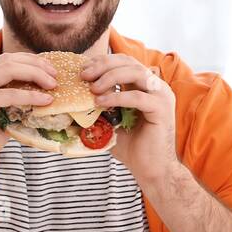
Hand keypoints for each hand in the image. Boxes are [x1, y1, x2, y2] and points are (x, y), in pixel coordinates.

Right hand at [0, 52, 56, 173]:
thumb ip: (13, 108)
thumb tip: (39, 107)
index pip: (3, 61)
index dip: (27, 61)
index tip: (47, 68)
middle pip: (8, 59)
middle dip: (35, 63)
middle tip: (55, 74)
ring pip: (9, 68)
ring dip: (35, 73)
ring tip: (53, 83)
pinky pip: (11, 94)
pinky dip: (31, 95)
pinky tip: (46, 101)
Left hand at [79, 54, 178, 185]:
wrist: (150, 169)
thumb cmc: (131, 147)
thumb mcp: (108, 122)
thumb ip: (96, 109)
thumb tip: (69, 101)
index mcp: (143, 86)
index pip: (123, 62)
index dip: (102, 61)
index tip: (83, 69)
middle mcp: (155, 86)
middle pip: (128, 62)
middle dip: (103, 65)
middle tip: (84, 76)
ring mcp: (161, 96)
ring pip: (135, 73)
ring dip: (110, 77)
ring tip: (93, 89)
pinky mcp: (162, 109)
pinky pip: (138, 97)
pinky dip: (117, 97)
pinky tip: (101, 103)